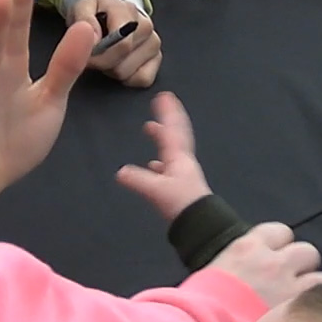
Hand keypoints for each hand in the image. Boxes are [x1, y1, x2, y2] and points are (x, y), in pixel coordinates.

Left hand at [71, 0, 161, 87]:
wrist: (105, 15)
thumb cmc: (94, 14)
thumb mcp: (81, 9)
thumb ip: (84, 20)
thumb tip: (94, 38)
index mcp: (127, 11)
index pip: (122, 45)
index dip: (100, 56)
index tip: (87, 56)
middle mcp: (145, 26)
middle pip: (122, 62)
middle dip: (102, 63)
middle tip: (93, 55)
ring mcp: (153, 43)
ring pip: (128, 73)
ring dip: (112, 70)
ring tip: (106, 56)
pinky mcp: (156, 59)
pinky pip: (142, 79)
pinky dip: (126, 78)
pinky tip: (118, 64)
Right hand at [115, 92, 211, 222]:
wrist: (200, 225)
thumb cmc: (181, 202)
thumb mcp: (156, 190)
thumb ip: (138, 180)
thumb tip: (120, 172)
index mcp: (178, 158)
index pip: (172, 130)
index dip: (168, 112)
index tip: (165, 96)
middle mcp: (182, 162)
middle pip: (173, 136)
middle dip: (164, 121)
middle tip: (157, 108)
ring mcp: (182, 174)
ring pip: (171, 150)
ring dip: (162, 139)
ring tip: (151, 130)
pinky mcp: (180, 187)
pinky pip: (168, 166)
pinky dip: (160, 161)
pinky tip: (153, 166)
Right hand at [205, 223, 321, 308]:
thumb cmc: (198, 305)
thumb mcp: (213, 274)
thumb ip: (237, 268)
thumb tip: (243, 277)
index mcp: (248, 247)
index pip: (281, 232)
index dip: (281, 246)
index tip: (275, 260)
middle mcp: (273, 262)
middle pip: (307, 251)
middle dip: (302, 266)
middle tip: (291, 283)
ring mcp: (289, 287)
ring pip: (321, 277)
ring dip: (313, 289)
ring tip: (300, 304)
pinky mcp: (298, 312)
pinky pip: (321, 303)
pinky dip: (317, 309)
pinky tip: (306, 321)